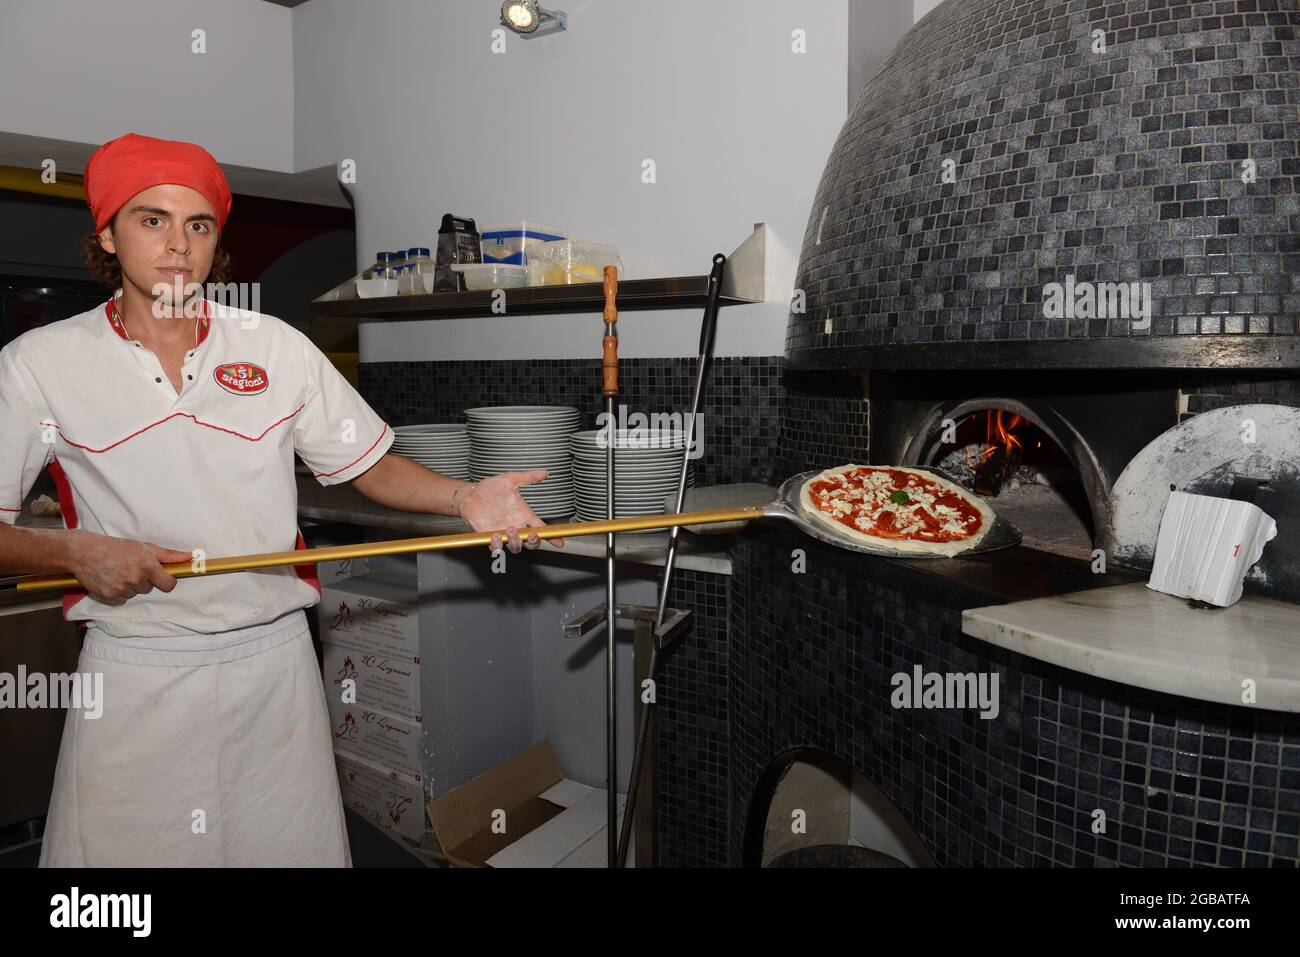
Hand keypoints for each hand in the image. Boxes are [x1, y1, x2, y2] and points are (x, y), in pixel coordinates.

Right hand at [66, 530, 192, 605]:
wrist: (85, 552)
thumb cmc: (116, 547)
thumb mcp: (144, 547)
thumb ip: (168, 555)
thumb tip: (191, 556)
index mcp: (147, 565)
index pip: (169, 585)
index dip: (167, 581)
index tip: (162, 577)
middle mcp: (135, 578)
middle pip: (150, 588)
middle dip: (144, 580)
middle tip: (131, 567)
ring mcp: (121, 589)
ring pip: (135, 594)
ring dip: (131, 586)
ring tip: (119, 572)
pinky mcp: (109, 597)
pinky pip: (122, 600)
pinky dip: (119, 593)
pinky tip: (111, 580)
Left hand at [456, 470, 564, 552]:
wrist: (471, 495)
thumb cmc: (490, 489)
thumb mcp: (511, 479)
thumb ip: (529, 477)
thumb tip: (545, 472)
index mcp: (523, 515)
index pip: (542, 528)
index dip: (552, 536)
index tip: (560, 541)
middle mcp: (516, 525)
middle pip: (532, 542)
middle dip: (535, 542)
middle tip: (532, 535)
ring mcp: (503, 532)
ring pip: (516, 547)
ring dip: (516, 542)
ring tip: (511, 530)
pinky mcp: (489, 536)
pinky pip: (496, 547)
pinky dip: (497, 545)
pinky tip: (496, 534)